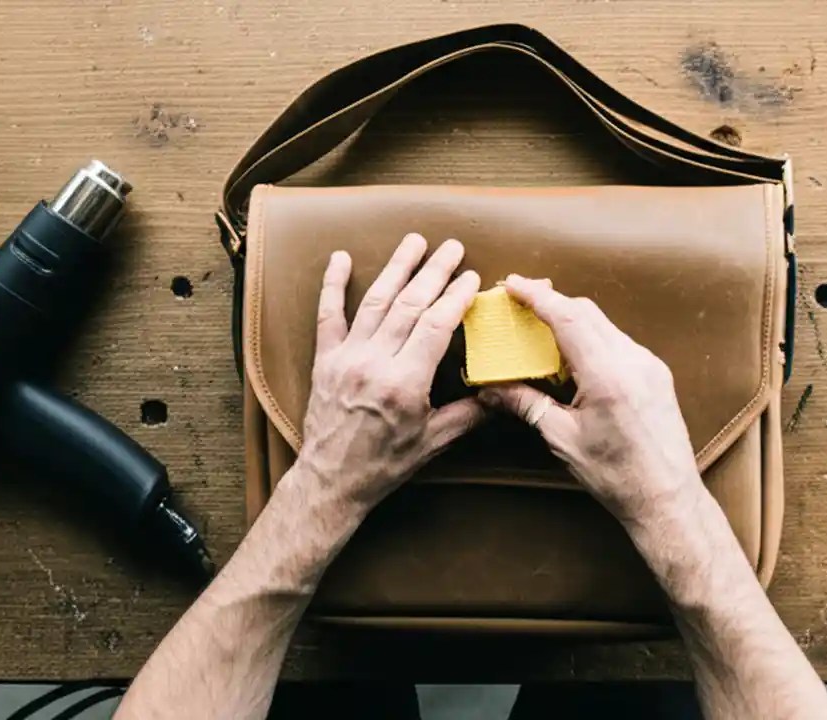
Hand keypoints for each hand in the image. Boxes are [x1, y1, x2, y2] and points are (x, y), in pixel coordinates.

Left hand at [295, 233, 483, 511]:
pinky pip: (328, 315)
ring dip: (397, 267)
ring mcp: (347, 357)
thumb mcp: (434, 442)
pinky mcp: (325, 359)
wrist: (332, 479)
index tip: (470, 277)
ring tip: (415, 241)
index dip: (455, 297)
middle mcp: (374, 363)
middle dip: (434, 272)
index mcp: (405, 383)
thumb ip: (469, 414)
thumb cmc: (385, 464)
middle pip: (409, 304)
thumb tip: (501, 393)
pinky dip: (332, 284)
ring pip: (375, 301)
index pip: (435, 326)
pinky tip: (340, 258)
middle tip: (452, 247)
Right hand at [478, 275, 703, 528]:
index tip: (513, 284)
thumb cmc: (617, 476)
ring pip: (604, 324)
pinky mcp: (656, 373)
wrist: (667, 497)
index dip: (538, 296)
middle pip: (587, 312)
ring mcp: (649, 365)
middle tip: (521, 299)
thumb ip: (526, 405)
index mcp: (607, 376)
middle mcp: (633, 361)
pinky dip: (592, 337)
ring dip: (572, 319)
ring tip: (542, 326)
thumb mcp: (562, 439)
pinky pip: (618, 341)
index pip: (569, 318)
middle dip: (552, 300)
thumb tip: (491, 389)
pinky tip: (574, 354)